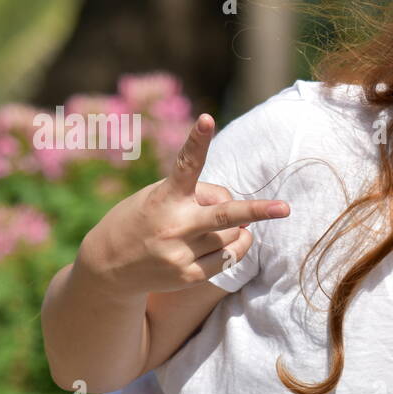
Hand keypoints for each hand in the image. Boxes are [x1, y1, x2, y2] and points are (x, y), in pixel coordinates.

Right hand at [76, 114, 290, 296]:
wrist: (107, 268)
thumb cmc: (144, 220)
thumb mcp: (160, 197)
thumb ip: (199, 195)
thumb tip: (240, 213)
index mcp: (164, 197)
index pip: (185, 165)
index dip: (197, 140)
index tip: (207, 118)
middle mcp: (174, 226)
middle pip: (224, 216)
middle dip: (256, 211)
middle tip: (284, 208)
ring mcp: (181, 254)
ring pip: (232, 235)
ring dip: (235, 227)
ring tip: (209, 226)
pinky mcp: (188, 275)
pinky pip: (229, 258)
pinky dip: (236, 247)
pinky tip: (229, 241)